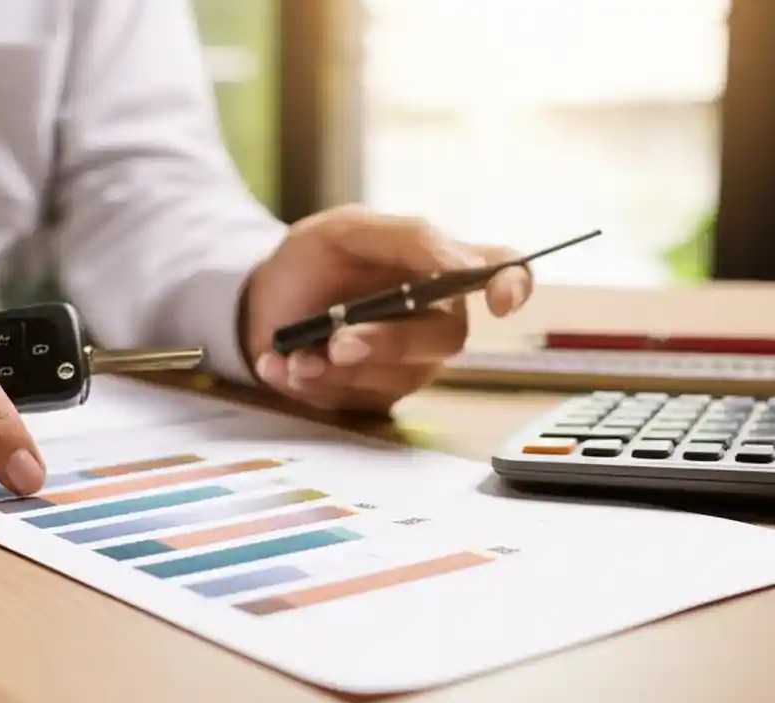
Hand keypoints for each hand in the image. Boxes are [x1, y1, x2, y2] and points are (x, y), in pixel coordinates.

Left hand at [241, 205, 532, 412]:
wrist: (259, 303)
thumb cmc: (311, 260)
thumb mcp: (347, 230)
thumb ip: (409, 238)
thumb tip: (463, 264)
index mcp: (438, 267)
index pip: (503, 272)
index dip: (515, 286)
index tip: (500, 301)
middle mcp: (434, 318)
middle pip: (447, 338)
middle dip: (389, 342)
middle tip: (338, 342)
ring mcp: (409, 362)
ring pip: (399, 377)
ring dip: (339, 370)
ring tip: (294, 355)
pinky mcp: (375, 395)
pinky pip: (358, 400)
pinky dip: (313, 383)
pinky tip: (283, 366)